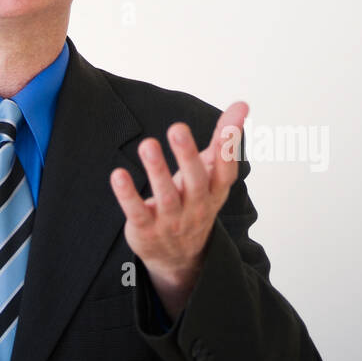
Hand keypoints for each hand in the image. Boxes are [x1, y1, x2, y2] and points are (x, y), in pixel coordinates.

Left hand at [110, 101, 248, 317]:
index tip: (227, 129)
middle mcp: (197, 206)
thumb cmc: (195, 201)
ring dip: (156, 170)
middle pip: (195, 182)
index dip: (228, 151)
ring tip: (148, 144)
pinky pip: (137, 211)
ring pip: (166, 196)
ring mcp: (172, 220)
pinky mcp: (146, 229)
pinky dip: (128, 195)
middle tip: (177, 128)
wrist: (179, 257)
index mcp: (214, 191)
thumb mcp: (211, 174)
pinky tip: (118, 175)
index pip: (225, 171)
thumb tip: (243, 104)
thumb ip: (223, 140)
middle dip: (187, 156)